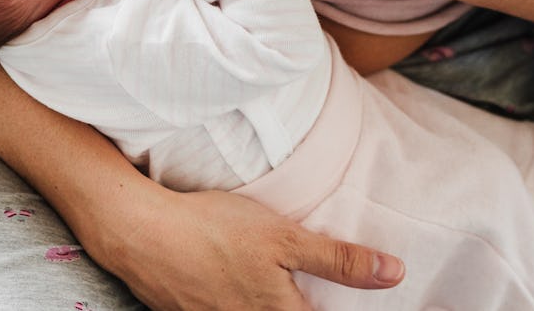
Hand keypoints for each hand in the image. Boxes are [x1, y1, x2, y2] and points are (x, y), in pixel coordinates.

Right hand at [87, 179, 403, 309]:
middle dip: (293, 302)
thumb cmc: (212, 230)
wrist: (138, 232)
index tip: (345, 301)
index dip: (336, 309)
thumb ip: (338, 260)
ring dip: (254, 301)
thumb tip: (394, 274)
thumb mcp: (283, 237)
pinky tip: (219, 279)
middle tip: (297, 290)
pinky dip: (224, 300)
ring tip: (251, 277)